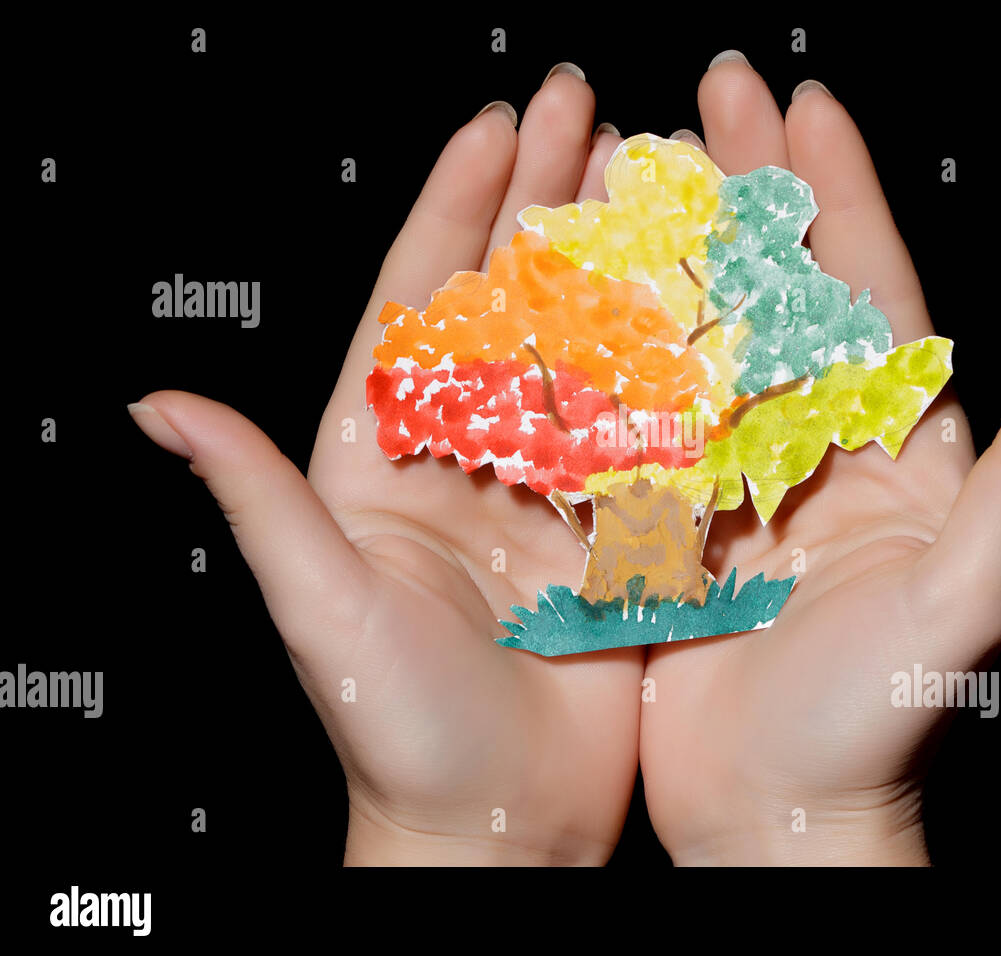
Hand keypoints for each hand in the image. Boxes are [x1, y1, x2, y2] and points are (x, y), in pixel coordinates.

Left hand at [128, 64, 646, 864]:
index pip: (418, 302)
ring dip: (619, 266)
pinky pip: (646, 431)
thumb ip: (257, 497)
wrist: (494, 824)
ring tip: (658, 184)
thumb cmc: (391, 728)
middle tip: (588, 112)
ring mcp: (546, 487)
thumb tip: (157, 406)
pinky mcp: (611, 531)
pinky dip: (679, 366)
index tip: (493, 123)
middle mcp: (468, 456)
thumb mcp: (319, 605)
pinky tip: (713, 306)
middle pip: (509, 303)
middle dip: (545, 204)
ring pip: (585, 350)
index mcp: (385, 455)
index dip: (453, 208)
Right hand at [637, 55, 1000, 863]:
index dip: (840, 197)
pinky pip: (635, 418)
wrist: (777, 817)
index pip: (869, 295)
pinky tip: (568, 296)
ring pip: (698, 339)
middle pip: (774, 293)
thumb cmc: (876, 727)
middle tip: (708, 96)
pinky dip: (607, 352)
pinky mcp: (667, 521)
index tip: (806, 106)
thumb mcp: (962, 603)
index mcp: (888, 451)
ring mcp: (732, 478)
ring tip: (625, 169)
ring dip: (664, 252)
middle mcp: (810, 448)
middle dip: (745, 191)